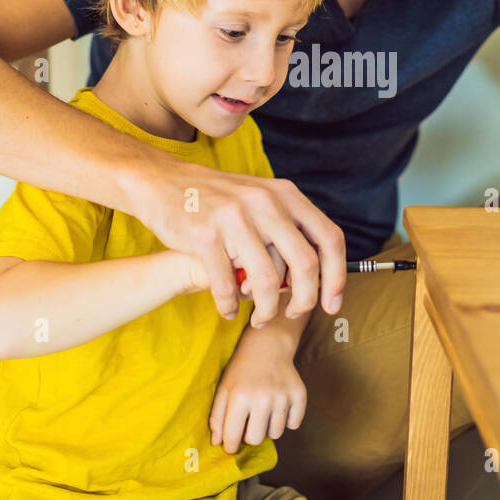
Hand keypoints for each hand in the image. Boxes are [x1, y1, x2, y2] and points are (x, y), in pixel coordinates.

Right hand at [126, 157, 346, 325]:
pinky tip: (227, 309)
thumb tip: (319, 276)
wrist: (162, 182)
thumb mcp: (261, 198)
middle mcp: (264, 202)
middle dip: (305, 300)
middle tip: (293, 314)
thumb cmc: (217, 200)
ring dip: (266, 309)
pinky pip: (227, 285)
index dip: (338, 276)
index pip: (329, 238)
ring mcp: (234, 217)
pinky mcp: (204, 235)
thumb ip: (289, 228)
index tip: (333, 303)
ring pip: (266, 281)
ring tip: (259, 317)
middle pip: (305, 264)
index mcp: (285, 194)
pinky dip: (230, 305)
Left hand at [209, 329, 305, 453]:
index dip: (230, 446)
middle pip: (256, 439)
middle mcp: (263, 398)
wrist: (268, 345)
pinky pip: (293, 425)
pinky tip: (279, 406)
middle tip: (249, 421)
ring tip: (264, 410)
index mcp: (240, 397)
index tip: (230, 446)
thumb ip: (217, 416)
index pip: (233, 437)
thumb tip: (217, 443)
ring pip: (275, 434)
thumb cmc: (241, 369)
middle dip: (249, 435)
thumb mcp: (224, 388)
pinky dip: (286, 420)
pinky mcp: (299, 395)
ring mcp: (283, 397)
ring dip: (268, 426)